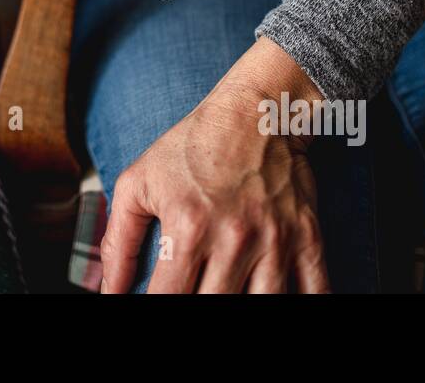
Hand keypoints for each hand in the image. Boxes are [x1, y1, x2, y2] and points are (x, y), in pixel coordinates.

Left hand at [101, 38, 330, 293]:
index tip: (159, 307)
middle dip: (200, 309)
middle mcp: (233, 239)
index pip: (169, 300)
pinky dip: (308, 302)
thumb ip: (119, 241)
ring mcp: (275, 241)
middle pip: (215, 307)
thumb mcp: (138, 182)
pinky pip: (317, 290)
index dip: (158, 313)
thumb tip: (108, 293)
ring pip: (264, 305)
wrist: (255, 111)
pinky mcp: (307, 237)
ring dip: (245, 307)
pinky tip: (280, 300)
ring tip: (229, 294)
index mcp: (188, 227)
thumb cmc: (191, 147)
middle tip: (193, 293)